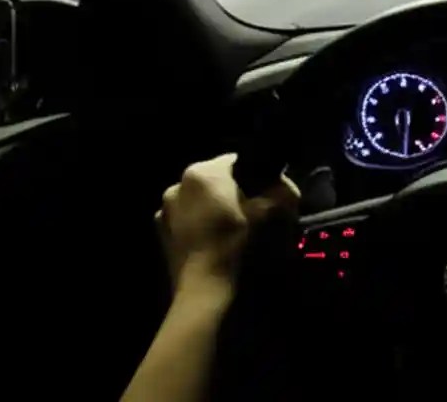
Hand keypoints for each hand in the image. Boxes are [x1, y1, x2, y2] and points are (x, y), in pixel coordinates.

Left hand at [155, 153, 298, 290]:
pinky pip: (183, 216)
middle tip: (248, 209)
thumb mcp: (264, 216)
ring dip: (210, 204)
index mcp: (202, 172)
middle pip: (212, 179)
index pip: (233, 161)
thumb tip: (287, 186)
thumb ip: (278, 194)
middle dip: (229, 190)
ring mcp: (164, 207)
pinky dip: (196, 221)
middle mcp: (178, 183)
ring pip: (196, 197)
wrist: (202, 286)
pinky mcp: (159, 229)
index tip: (264, 189)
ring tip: (227, 226)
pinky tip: (209, 239)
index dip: (252, 173)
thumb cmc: (232, 243)